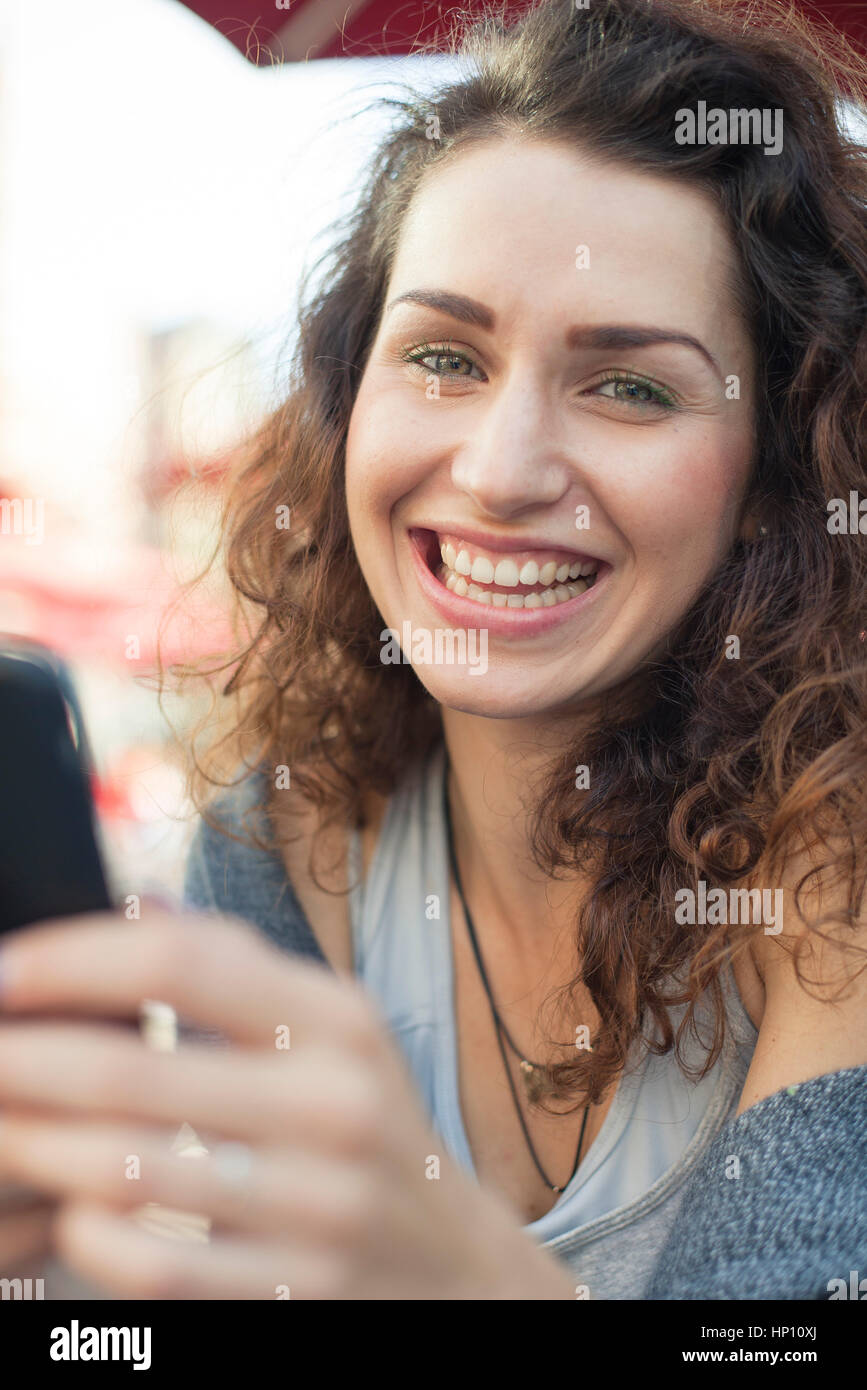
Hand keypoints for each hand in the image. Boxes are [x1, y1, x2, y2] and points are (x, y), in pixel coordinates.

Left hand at [0, 909, 574, 1298]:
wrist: (455, 1269)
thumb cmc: (365, 1126)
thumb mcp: (333, 1030)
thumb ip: (236, 967)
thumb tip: (133, 902)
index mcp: (337, 1018)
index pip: (178, 961)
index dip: (68, 961)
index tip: (0, 972)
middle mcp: (335, 1103)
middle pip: (130, 1070)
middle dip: (19, 1061)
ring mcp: (319, 1205)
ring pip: (124, 1171)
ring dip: (33, 1145)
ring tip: (2, 1124)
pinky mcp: (297, 1292)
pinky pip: (151, 1266)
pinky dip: (86, 1235)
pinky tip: (70, 1211)